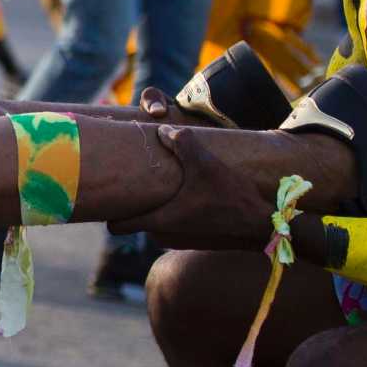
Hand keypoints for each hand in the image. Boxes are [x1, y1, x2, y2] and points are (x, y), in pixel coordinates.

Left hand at [110, 127, 349, 250]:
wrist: (261, 225)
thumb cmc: (230, 196)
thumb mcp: (205, 163)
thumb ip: (181, 142)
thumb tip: (162, 128)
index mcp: (159, 220)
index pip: (117, 227)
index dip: (107, 211)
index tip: (104, 195)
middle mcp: (164, 234)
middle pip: (132, 221)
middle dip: (129, 202)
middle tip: (128, 179)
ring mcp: (178, 238)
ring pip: (153, 221)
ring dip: (153, 204)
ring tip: (155, 181)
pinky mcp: (193, 237)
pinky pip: (170, 223)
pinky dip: (171, 209)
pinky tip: (182, 191)